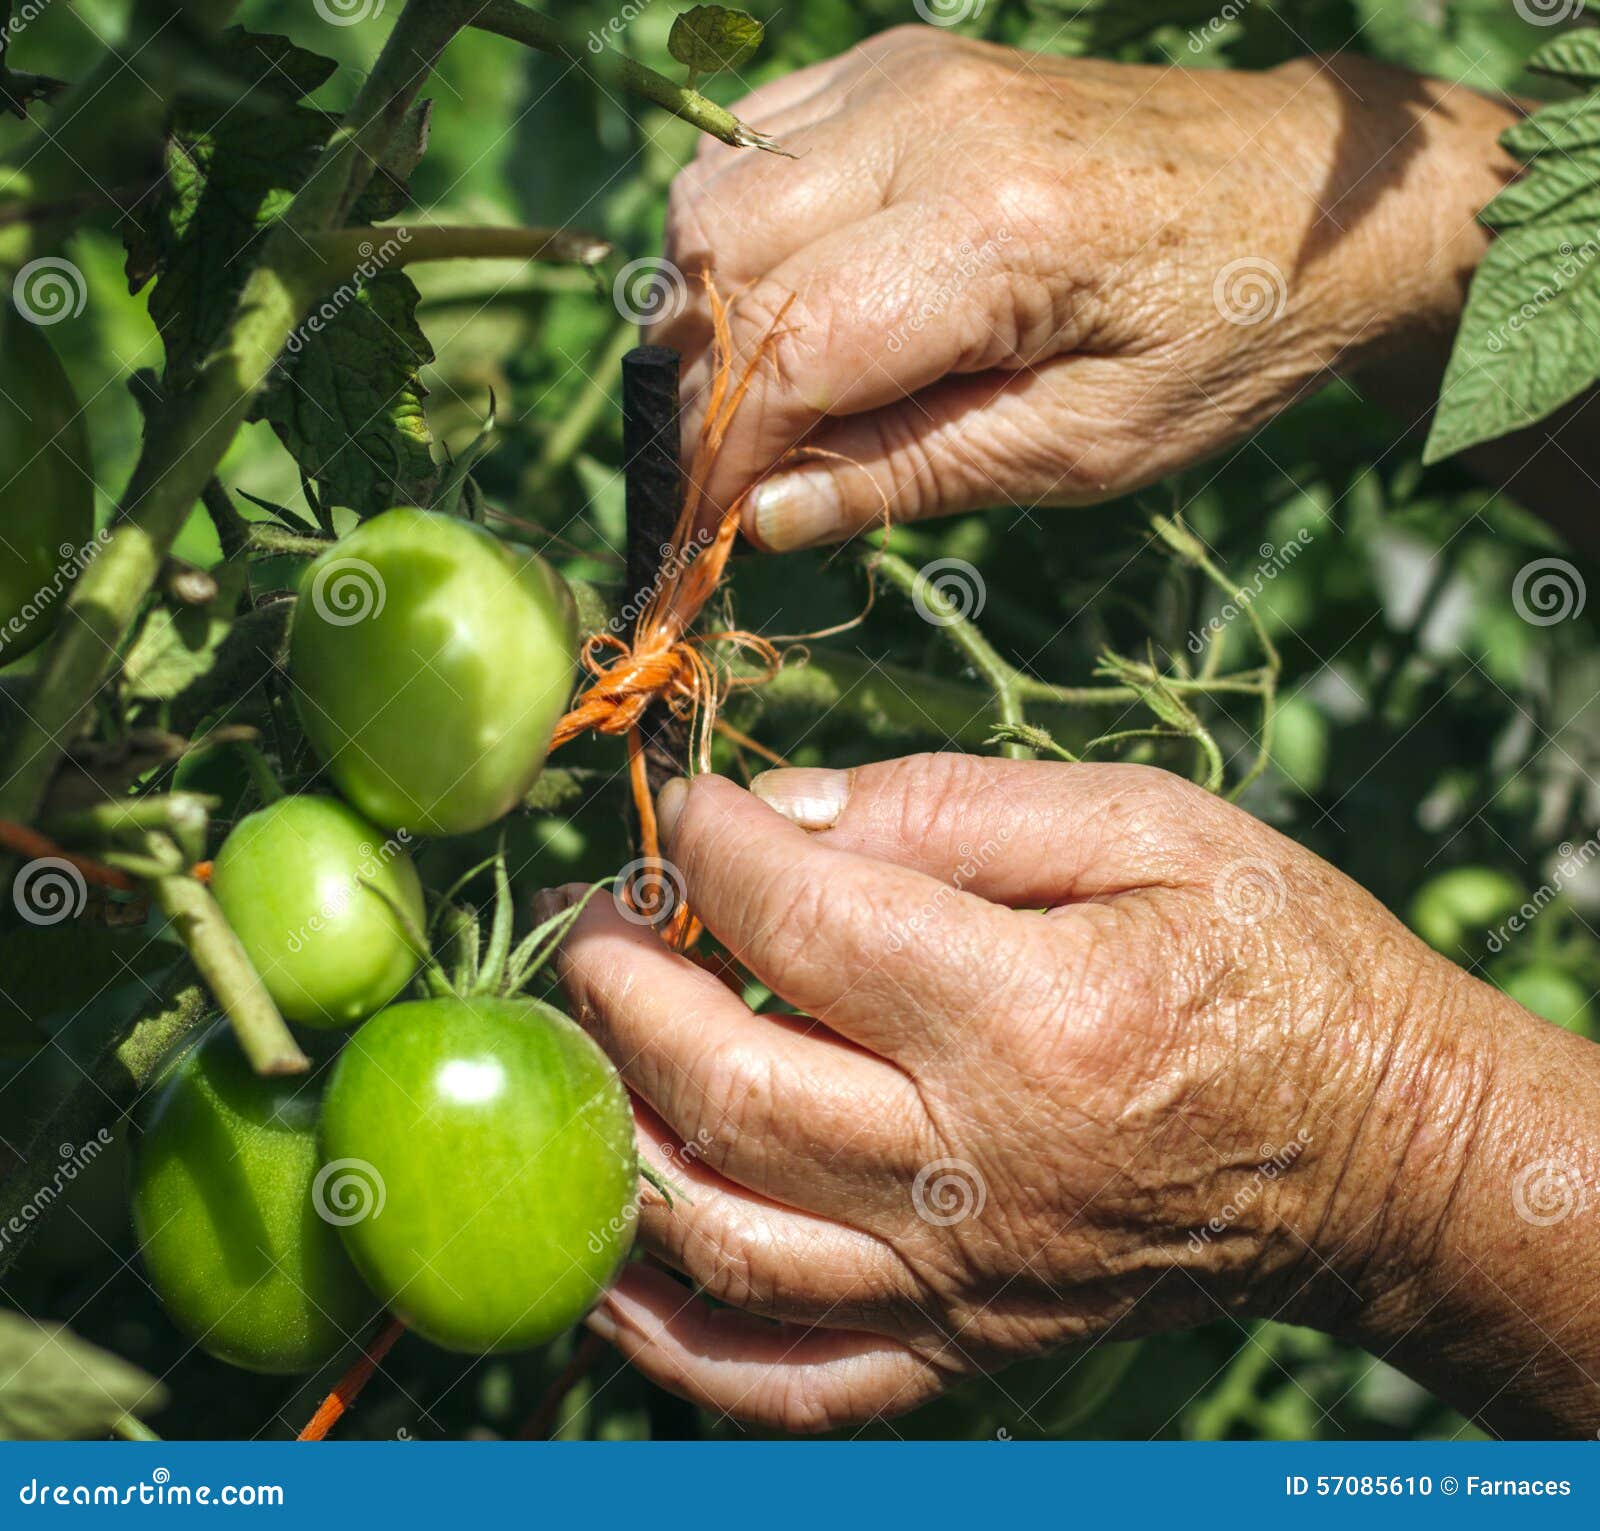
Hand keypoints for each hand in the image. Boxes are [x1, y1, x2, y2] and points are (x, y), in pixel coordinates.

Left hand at [542, 754, 1598, 1434]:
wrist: (1376, 1151)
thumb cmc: (1273, 963)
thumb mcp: (1150, 828)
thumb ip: (954, 808)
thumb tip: (784, 814)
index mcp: (1031, 1015)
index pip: (803, 918)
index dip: (710, 846)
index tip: (686, 809)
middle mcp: (981, 1165)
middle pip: (730, 1084)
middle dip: (619, 984)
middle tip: (597, 919)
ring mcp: (962, 1277)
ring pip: (724, 1237)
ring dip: (611, 1136)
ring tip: (582, 1047)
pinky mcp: (964, 1344)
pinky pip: (786, 1380)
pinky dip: (672, 1342)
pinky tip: (609, 1268)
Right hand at [655, 31, 1514, 549]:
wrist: (1305, 197)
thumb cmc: (1217, 338)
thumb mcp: (1079, 447)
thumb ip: (909, 476)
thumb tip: (760, 520)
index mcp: (997, 233)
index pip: (785, 350)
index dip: (722, 455)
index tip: (703, 529)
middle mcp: (932, 125)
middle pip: (719, 258)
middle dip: (701, 387)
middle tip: (732, 472)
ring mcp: (908, 76)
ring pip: (713, 195)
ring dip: (709, 311)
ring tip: (764, 396)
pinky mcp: (902, 65)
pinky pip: (753, 146)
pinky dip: (741, 237)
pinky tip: (795, 301)